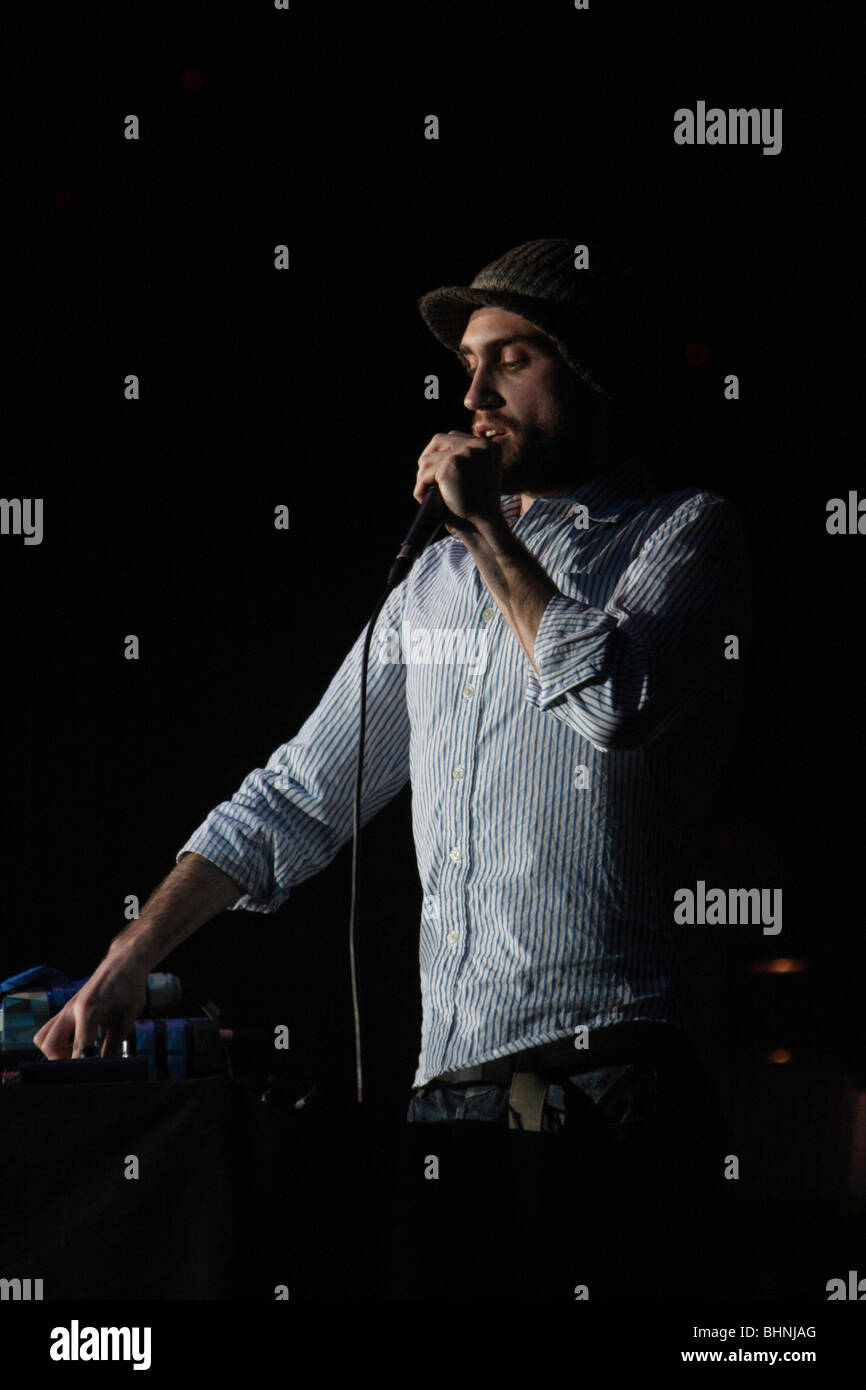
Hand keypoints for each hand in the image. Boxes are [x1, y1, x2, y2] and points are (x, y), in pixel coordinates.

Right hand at [32, 941, 148, 1059]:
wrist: (124, 962)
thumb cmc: (129, 987)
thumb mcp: (127, 1018)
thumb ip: (114, 1044)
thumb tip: (109, 1069)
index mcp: (89, 1009)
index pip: (80, 1048)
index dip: (85, 1066)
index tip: (92, 1076)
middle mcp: (72, 1009)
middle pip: (49, 1044)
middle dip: (62, 1062)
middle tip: (82, 1068)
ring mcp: (66, 1008)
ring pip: (43, 1036)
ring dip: (55, 1051)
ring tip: (76, 1056)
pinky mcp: (66, 1008)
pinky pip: (50, 1029)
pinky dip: (57, 1042)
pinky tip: (76, 1045)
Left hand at [414, 431, 501, 534]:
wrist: (483, 525)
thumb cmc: (479, 508)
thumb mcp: (480, 476)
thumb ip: (468, 460)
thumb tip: (441, 444)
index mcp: (489, 447)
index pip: (454, 436)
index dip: (440, 452)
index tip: (434, 470)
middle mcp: (479, 445)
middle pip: (438, 440)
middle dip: (426, 458)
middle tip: (423, 478)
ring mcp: (464, 453)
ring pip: (427, 459)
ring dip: (423, 478)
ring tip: (427, 494)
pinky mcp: (450, 465)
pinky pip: (424, 475)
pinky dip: (420, 489)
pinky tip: (423, 500)